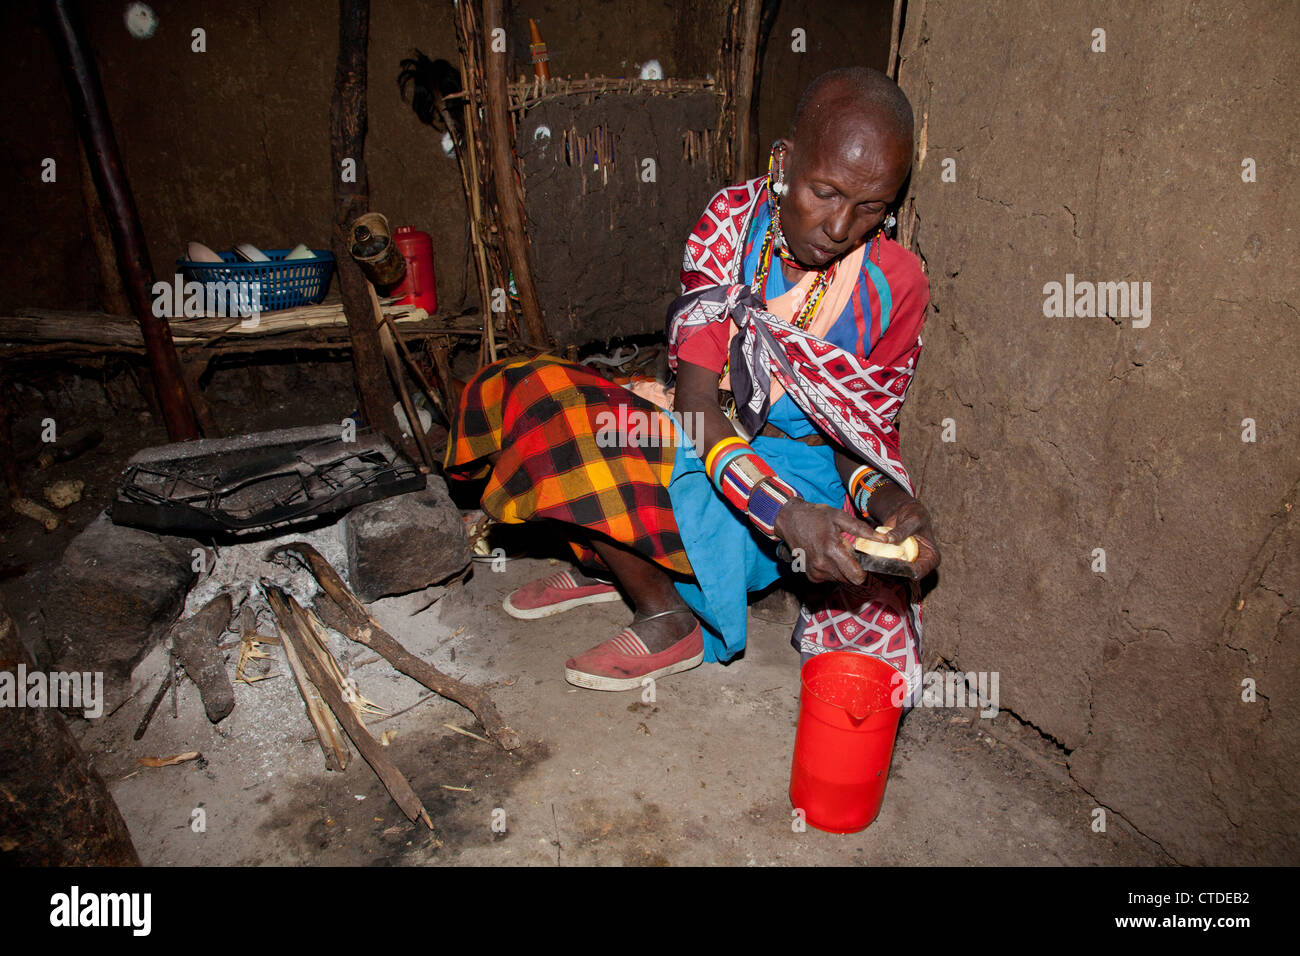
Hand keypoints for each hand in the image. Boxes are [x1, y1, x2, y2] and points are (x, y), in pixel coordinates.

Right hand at [773, 497, 895, 585]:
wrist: (790, 520)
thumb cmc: (815, 516)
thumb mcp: (840, 517)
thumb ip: (862, 530)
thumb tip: (884, 539)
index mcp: (832, 550)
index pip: (856, 576)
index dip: (864, 572)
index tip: (863, 562)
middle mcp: (822, 565)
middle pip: (849, 580)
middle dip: (853, 569)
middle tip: (847, 553)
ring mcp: (815, 572)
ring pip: (840, 579)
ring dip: (842, 569)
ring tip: (835, 552)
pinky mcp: (811, 575)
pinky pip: (829, 578)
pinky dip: (832, 570)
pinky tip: (826, 556)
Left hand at [867, 484, 940, 578]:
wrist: (905, 513)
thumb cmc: (914, 515)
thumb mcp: (912, 520)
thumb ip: (902, 531)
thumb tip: (888, 540)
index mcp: (932, 557)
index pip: (919, 571)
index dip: (906, 570)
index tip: (892, 563)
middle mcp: (920, 564)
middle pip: (905, 574)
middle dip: (891, 570)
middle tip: (877, 563)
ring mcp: (907, 564)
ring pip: (893, 572)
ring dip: (881, 568)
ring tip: (870, 560)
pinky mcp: (895, 562)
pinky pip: (886, 566)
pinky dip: (877, 563)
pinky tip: (867, 558)